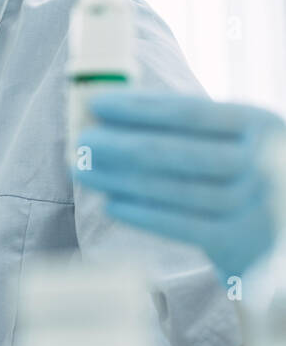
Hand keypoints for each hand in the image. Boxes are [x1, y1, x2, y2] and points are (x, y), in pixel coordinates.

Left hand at [74, 91, 285, 277]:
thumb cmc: (247, 170)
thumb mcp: (238, 137)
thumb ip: (187, 124)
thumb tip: (112, 112)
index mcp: (260, 124)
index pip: (188, 111)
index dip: (137, 108)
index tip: (96, 103)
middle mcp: (263, 162)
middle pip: (174, 151)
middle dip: (119, 145)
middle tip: (81, 140)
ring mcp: (255, 205)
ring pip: (171, 190)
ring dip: (119, 179)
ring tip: (84, 170)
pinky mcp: (241, 242)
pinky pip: (180, 226)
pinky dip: (141, 214)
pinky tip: (111, 204)